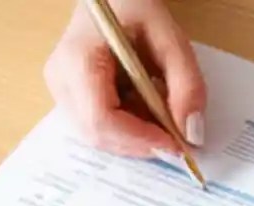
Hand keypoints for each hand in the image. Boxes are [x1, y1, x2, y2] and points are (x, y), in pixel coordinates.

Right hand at [44, 0, 205, 156]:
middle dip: (141, 143)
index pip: (101, 119)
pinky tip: (146, 110)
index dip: (140, 139)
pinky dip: (128, 130)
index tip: (175, 144)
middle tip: (176, 137)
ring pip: (99, 137)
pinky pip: (99, 129)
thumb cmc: (134, 8)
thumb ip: (187, 84)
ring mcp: (61, 91)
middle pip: (98, 134)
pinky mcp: (70, 99)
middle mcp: (61, 80)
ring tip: (161, 116)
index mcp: (78, 60)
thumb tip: (192, 133)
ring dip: (136, 138)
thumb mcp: (170, 38)